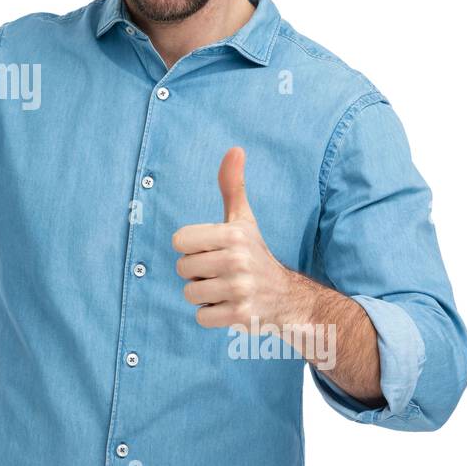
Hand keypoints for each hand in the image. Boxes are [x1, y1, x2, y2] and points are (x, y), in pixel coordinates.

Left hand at [172, 146, 310, 331]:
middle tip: (221, 272)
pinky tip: (230, 306)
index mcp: (233, 234)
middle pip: (183, 269)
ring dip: (204, 295)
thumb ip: (232, 187)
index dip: (191, 248)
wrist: (287, 297)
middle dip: (197, 273)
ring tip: (226, 289)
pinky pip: (201, 317)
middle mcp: (237, 260)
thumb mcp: (243, 220)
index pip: (179, 242)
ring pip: (190, 294)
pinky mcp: (240, 316)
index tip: (212, 250)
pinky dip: (212, 315)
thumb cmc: (254, 253)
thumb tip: (235, 149)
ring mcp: (240, 290)